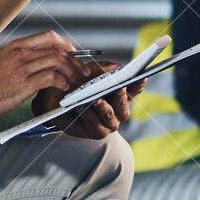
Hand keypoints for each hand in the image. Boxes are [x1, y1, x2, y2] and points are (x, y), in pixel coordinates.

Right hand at [0, 31, 83, 118]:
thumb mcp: (5, 62)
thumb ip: (24, 59)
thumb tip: (43, 63)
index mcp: (17, 46)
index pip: (49, 36)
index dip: (66, 44)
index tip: (73, 54)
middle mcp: (21, 53)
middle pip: (57, 49)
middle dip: (75, 60)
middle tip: (81, 70)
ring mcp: (23, 68)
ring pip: (58, 61)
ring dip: (71, 71)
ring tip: (74, 80)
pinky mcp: (24, 83)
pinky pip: (51, 77)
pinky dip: (62, 82)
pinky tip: (63, 87)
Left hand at [32, 61, 146, 139]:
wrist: (57, 105)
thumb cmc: (76, 86)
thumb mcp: (88, 73)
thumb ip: (101, 69)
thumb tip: (116, 67)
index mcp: (120, 96)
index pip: (134, 90)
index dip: (139, 84)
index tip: (142, 77)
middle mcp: (118, 113)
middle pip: (124, 107)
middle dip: (121, 97)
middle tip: (119, 87)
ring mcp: (108, 125)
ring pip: (109, 117)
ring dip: (103, 107)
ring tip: (95, 99)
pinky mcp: (95, 132)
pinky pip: (94, 124)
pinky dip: (88, 115)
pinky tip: (80, 106)